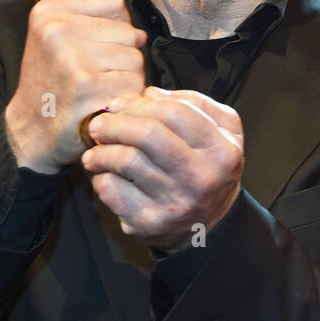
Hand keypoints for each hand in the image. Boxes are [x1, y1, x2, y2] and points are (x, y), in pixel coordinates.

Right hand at [5, 0, 147, 174]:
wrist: (30, 131)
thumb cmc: (53, 84)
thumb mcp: (58, 40)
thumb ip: (98, 23)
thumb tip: (141, 34)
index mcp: (49, 12)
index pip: (114, 3)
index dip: (115, 27)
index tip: (94, 47)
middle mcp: (57, 29)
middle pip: (129, 32)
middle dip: (122, 57)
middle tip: (94, 77)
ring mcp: (72, 57)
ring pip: (136, 59)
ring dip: (126, 79)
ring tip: (97, 90)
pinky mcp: (88, 86)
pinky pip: (135, 84)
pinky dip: (126, 97)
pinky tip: (102, 104)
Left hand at [80, 86, 243, 252]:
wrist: (207, 226)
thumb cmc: (208, 169)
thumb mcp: (223, 132)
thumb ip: (194, 103)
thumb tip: (150, 94)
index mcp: (222, 150)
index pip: (174, 112)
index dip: (139, 103)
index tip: (120, 104)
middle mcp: (201, 177)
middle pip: (147, 134)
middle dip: (115, 123)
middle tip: (100, 124)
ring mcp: (175, 202)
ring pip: (125, 161)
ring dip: (101, 151)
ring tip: (96, 149)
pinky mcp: (150, 222)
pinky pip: (112, 190)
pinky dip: (101, 177)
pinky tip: (104, 174)